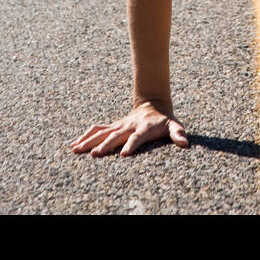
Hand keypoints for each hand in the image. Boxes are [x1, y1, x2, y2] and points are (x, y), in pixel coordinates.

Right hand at [69, 101, 189, 157]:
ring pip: (102, 132)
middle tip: (95, 154)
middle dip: (105, 145)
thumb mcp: (174, 125)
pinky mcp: (113, 126)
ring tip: (76, 148)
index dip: (131, 145)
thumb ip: (178, 133)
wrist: (153, 104)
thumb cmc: (164, 120)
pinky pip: (97, 130)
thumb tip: (185, 142)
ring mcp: (119, 125)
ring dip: (89, 140)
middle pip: (116, 136)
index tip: (124, 154)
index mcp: (144, 127)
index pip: (137, 137)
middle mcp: (129, 126)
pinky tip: (74, 144)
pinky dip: (85, 136)